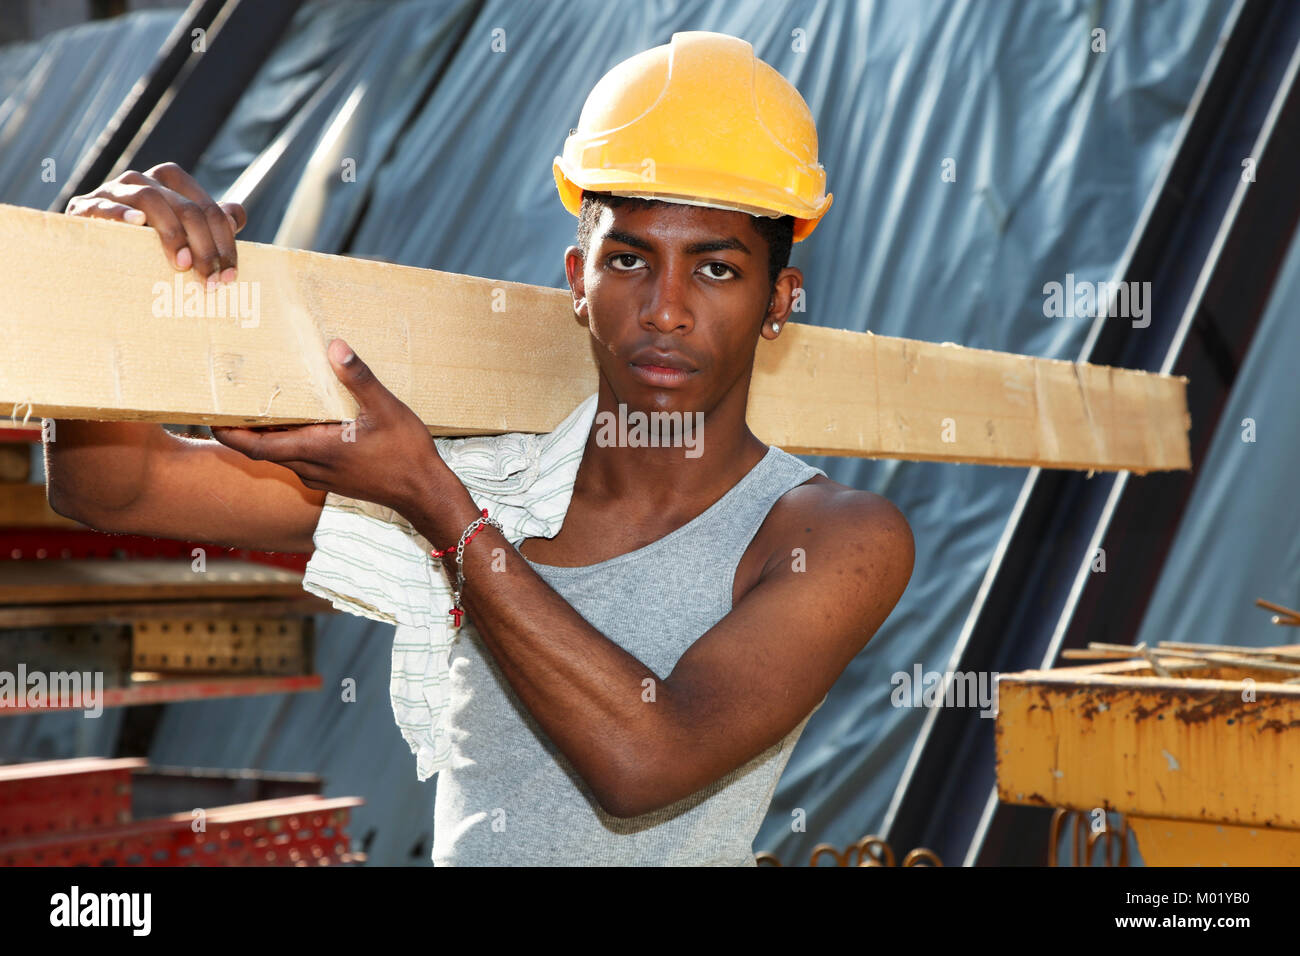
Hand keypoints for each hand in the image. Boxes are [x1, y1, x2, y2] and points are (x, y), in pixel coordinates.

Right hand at [65, 162, 245, 284]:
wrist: (88, 248)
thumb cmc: (141, 242)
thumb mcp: (179, 232)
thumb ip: (209, 223)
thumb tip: (236, 216)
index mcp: (170, 182)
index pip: (208, 208)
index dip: (225, 242)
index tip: (230, 275)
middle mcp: (143, 181)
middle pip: (186, 207)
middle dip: (204, 246)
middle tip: (210, 280)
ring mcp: (113, 191)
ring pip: (151, 199)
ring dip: (172, 233)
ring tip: (182, 264)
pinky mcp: (86, 207)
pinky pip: (105, 204)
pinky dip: (122, 213)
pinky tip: (137, 225)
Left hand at [210, 339, 447, 515]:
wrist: (424, 493)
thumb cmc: (405, 454)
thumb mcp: (386, 409)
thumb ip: (359, 378)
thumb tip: (334, 347)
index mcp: (316, 450)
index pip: (256, 447)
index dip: (229, 433)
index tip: (209, 414)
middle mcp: (311, 467)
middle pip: (262, 450)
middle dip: (242, 429)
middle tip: (229, 401)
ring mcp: (321, 476)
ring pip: (281, 456)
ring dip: (266, 436)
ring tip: (261, 407)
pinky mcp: (334, 479)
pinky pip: (299, 460)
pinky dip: (289, 443)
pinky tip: (302, 424)